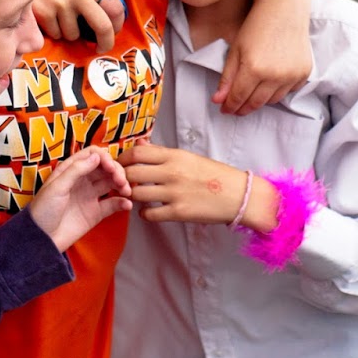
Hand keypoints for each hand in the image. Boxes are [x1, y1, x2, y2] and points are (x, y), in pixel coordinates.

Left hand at [27, 147, 131, 251]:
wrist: (41, 240)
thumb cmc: (43, 210)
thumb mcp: (56, 187)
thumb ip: (77, 170)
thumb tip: (97, 156)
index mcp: (71, 170)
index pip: (92, 155)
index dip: (104, 158)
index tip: (110, 168)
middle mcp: (82, 180)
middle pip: (105, 168)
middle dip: (116, 171)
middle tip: (121, 181)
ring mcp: (90, 196)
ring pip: (111, 183)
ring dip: (122, 184)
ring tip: (127, 191)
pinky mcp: (95, 213)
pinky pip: (112, 204)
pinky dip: (122, 202)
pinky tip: (127, 204)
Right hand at [32, 0, 124, 51]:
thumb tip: (106, 22)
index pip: (115, 6)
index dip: (118, 24)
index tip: (114, 32)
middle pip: (103, 26)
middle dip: (105, 41)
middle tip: (101, 48)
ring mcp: (61, 4)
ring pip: (73, 35)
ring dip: (68, 32)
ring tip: (59, 18)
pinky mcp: (45, 13)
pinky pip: (56, 35)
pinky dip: (53, 31)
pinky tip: (47, 17)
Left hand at [122, 143, 277, 230]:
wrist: (239, 195)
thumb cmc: (214, 174)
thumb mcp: (188, 157)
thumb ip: (163, 153)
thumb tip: (140, 143)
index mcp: (174, 155)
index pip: (137, 152)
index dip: (122, 159)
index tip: (119, 164)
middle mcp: (171, 172)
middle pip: (131, 172)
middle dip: (122, 178)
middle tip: (122, 183)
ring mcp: (174, 193)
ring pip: (136, 193)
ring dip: (132, 196)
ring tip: (138, 196)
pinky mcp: (178, 212)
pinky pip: (149, 214)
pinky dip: (145, 214)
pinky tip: (151, 211)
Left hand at [217, 0, 312, 114]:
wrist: (284, 9)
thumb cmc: (256, 26)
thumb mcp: (236, 50)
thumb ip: (227, 78)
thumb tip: (218, 101)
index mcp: (254, 69)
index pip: (239, 97)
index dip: (230, 106)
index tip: (224, 109)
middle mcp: (275, 76)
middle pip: (256, 103)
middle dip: (243, 108)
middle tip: (235, 108)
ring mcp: (292, 76)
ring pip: (273, 100)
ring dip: (260, 100)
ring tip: (252, 94)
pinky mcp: (304, 73)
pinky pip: (288, 91)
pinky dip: (278, 90)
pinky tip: (270, 82)